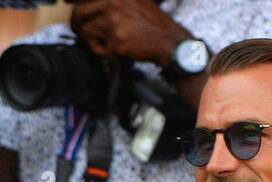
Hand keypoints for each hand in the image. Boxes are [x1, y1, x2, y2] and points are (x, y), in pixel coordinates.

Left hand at [71, 0, 191, 65]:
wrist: (172, 44)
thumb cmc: (153, 24)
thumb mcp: (132, 0)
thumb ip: (110, 1)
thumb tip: (73, 0)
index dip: (70, 1)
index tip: (66, 3)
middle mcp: (112, 1)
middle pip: (78, 14)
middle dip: (80, 27)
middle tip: (87, 35)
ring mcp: (113, 19)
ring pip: (86, 32)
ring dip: (94, 42)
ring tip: (110, 45)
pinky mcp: (116, 38)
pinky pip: (100, 49)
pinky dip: (108, 54)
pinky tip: (121, 52)